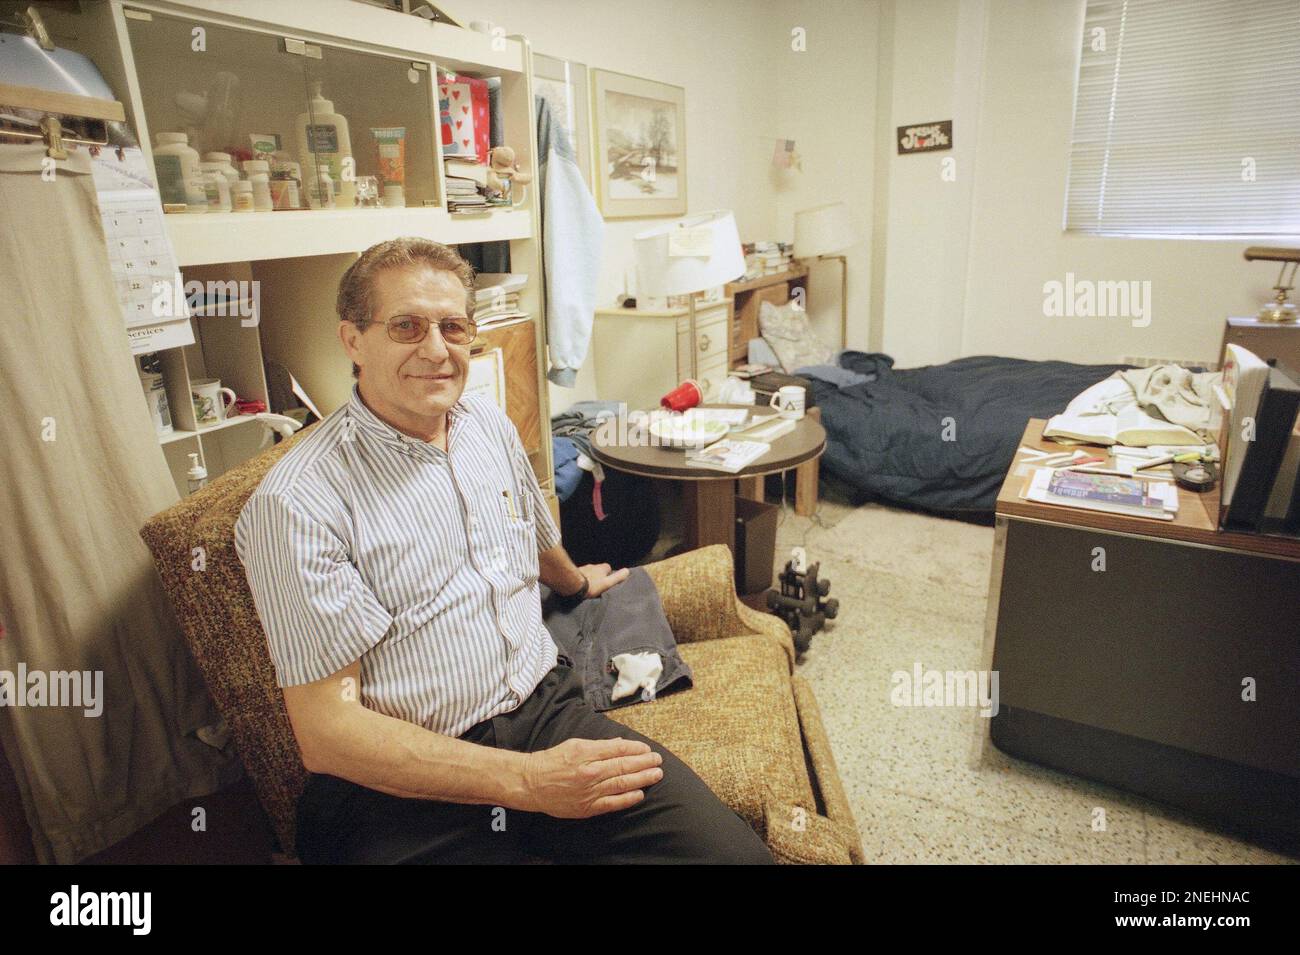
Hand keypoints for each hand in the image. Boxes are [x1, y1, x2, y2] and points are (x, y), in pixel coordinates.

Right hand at [522, 737, 663, 817]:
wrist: (532, 783)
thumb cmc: (552, 760)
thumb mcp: (574, 744)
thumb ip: (598, 745)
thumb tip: (620, 744)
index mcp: (586, 753)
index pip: (618, 749)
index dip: (635, 748)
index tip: (646, 748)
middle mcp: (590, 772)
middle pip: (624, 766)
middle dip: (644, 762)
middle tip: (658, 760)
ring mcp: (589, 791)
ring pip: (622, 783)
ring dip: (642, 778)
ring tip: (656, 774)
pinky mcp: (587, 807)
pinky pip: (612, 803)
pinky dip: (628, 798)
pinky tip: (640, 793)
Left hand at [577, 563, 629, 598]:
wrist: (572, 585)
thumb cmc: (591, 585)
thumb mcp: (607, 583)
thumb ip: (617, 578)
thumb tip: (627, 571)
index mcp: (601, 568)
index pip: (607, 567)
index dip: (608, 573)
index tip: (607, 580)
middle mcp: (592, 566)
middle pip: (597, 569)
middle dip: (598, 575)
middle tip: (598, 584)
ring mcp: (583, 568)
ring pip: (588, 571)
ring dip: (589, 576)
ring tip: (589, 585)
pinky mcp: (574, 572)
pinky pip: (580, 574)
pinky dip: (581, 578)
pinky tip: (580, 585)